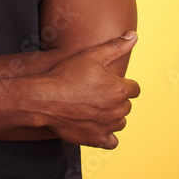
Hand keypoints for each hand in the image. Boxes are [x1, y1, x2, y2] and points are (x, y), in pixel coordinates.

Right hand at [37, 32, 139, 148]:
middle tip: (97, 92)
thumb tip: (134, 35)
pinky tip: (97, 126)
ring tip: (95, 107)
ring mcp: (107, 126)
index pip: (134, 89)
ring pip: (120, 122)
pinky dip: (107, 135)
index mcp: (120, 89)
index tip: (108, 81)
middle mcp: (117, 110)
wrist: (44, 98)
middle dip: (116, 99)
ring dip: (113, 116)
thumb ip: (116, 46)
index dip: (122, 83)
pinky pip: (111, 142)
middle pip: (127, 106)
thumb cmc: (67, 74)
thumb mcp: (91, 55)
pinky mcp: (96, 139)